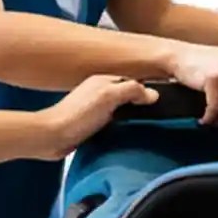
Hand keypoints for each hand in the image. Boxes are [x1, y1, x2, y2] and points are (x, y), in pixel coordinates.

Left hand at [37, 75, 158, 159]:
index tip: (164, 98)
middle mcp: (99, 92)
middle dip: (141, 100)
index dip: (147, 88)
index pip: (133, 80)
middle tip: (160, 112)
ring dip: (132, 114)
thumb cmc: (77, 115)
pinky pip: (114, 121)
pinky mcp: (92, 124)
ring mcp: (95, 108)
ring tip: (148, 123)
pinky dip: (123, 125)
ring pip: (122, 108)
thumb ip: (131, 90)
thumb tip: (153, 94)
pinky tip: (129, 132)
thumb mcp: (108, 96)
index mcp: (103, 80)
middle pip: (128, 93)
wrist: (52, 137)